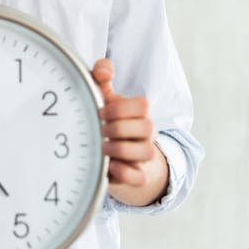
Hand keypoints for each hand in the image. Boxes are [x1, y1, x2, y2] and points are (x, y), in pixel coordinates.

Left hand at [92, 59, 168, 205]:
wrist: (115, 154)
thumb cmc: (109, 121)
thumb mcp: (104, 98)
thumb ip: (101, 77)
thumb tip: (104, 71)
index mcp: (140, 113)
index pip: (143, 105)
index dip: (120, 108)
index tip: (101, 112)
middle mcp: (147, 133)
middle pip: (148, 127)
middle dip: (119, 127)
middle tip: (100, 129)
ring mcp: (143, 156)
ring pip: (147, 152)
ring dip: (120, 149)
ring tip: (102, 147)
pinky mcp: (136, 177)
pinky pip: (139, 178)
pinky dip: (124, 172)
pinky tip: (109, 165)